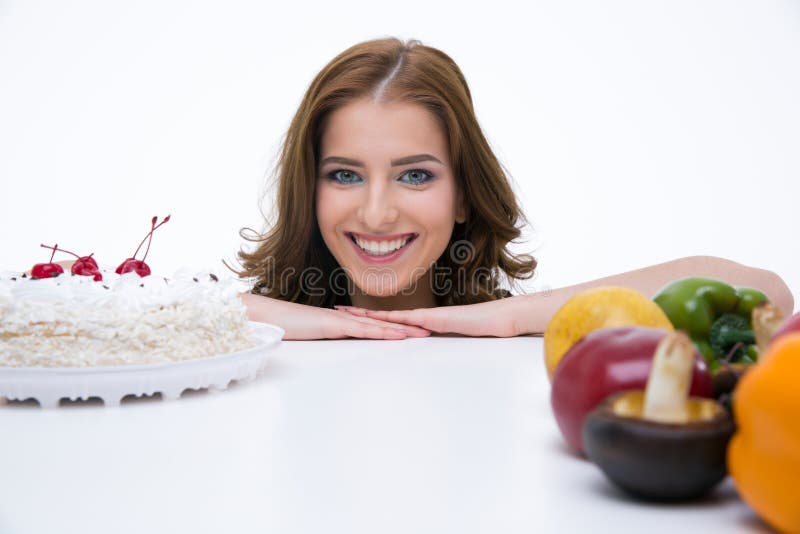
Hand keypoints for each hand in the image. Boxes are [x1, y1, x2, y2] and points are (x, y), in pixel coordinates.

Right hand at [241, 293, 430, 340]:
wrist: (267, 317)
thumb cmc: (285, 328)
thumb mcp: (312, 338)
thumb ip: (325, 339)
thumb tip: (335, 345)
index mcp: (343, 324)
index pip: (375, 326)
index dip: (396, 328)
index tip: (416, 332)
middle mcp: (346, 319)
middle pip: (383, 323)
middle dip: (408, 327)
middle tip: (432, 330)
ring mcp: (341, 321)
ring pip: (378, 325)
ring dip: (401, 330)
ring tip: (423, 333)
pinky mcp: (334, 325)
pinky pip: (362, 330)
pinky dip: (381, 333)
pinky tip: (396, 336)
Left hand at [335, 296, 527, 337]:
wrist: (497, 319)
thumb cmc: (478, 329)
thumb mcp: (451, 339)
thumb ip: (437, 341)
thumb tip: (426, 349)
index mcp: (420, 321)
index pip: (388, 319)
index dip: (368, 316)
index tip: (349, 315)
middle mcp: (419, 316)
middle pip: (382, 315)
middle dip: (358, 313)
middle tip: (335, 309)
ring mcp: (426, 316)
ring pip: (390, 316)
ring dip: (368, 315)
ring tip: (346, 314)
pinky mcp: (434, 320)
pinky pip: (409, 321)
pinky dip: (393, 321)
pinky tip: (377, 321)